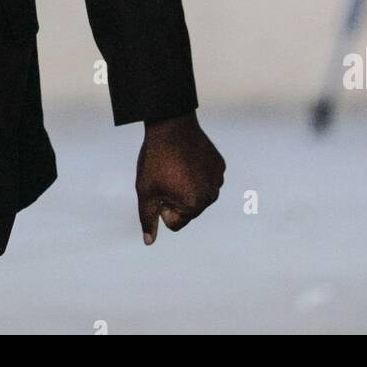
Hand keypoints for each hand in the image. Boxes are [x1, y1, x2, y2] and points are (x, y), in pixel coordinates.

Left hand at [135, 111, 224, 244]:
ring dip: (187, 187)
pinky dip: (197, 173)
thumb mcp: (145, 191)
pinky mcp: (220, 166)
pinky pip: (206, 179)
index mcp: (194, 205)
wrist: (171, 124)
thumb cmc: (155, 159)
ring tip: (177, 167)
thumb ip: (148, 218)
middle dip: (176, 199)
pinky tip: (188, 159)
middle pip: (188, 211)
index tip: (159, 187)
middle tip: (167, 176)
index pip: (174, 223)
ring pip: (197, 196)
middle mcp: (211, 196)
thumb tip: (149, 242)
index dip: (161, 206)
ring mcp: (218, 180)